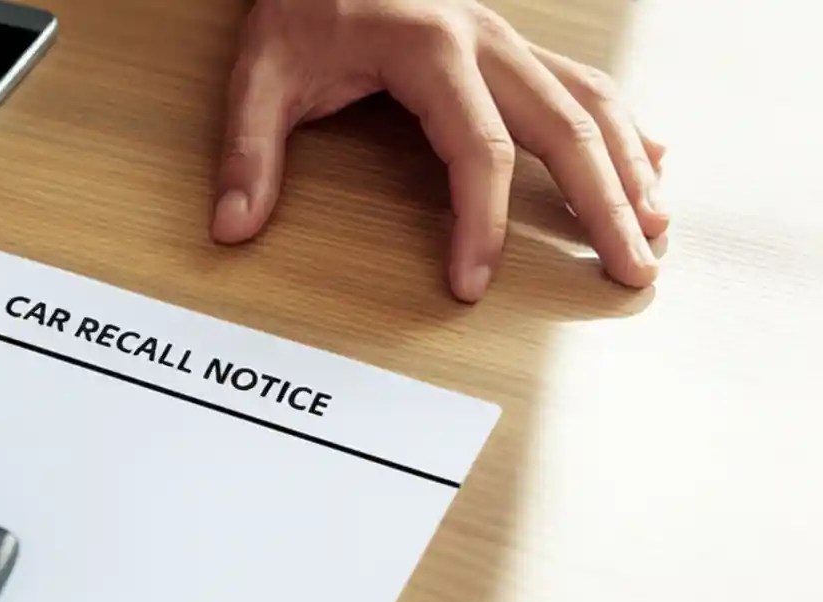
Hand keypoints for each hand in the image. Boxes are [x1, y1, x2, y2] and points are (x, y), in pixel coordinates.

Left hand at [210, 0, 668, 301]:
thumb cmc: (303, 4)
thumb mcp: (263, 71)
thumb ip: (250, 148)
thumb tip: (233, 225)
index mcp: (431, 49)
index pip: (475, 150)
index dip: (481, 223)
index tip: (472, 285)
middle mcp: (487, 42)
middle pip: (566, 129)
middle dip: (603, 206)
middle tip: (630, 271)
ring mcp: (508, 41)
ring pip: (593, 103)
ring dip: (631, 167)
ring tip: (656, 229)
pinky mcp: (512, 47)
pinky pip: (585, 85)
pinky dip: (626, 128)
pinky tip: (652, 162)